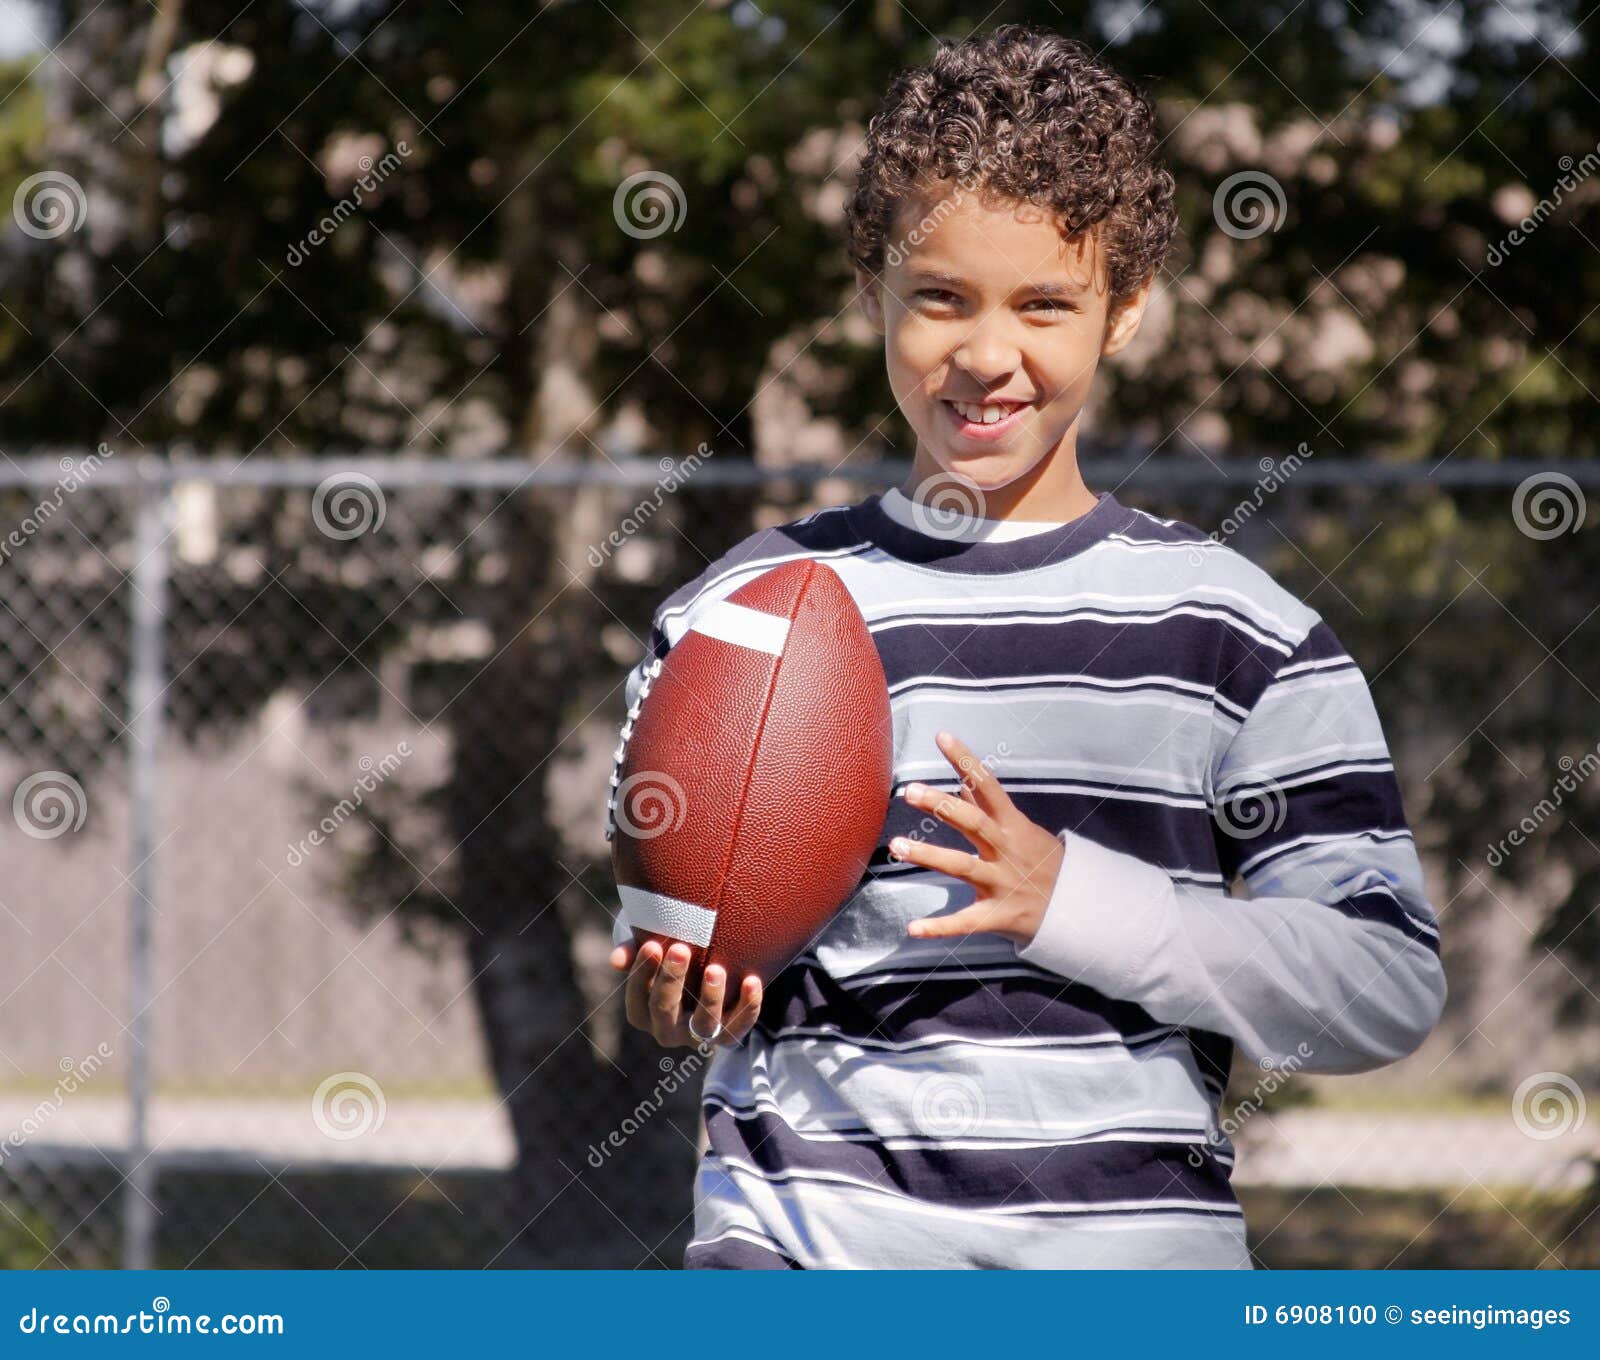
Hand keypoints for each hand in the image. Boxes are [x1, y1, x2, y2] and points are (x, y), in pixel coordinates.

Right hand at [609, 938, 762, 1048]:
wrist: (707, 977)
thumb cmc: (671, 961)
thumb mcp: (652, 954)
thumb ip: (634, 952)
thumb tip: (616, 959)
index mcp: (645, 1014)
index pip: (637, 1000)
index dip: (642, 975)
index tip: (652, 944)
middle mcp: (668, 1031)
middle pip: (664, 1011)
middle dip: (671, 980)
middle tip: (680, 948)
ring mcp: (698, 1038)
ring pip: (703, 1025)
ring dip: (710, 998)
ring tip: (716, 969)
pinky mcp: (727, 1037)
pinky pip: (739, 1028)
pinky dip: (748, 1007)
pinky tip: (751, 980)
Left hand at [892, 730, 1064, 947]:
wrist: (1078, 908)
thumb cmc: (1041, 861)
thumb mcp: (1021, 829)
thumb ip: (989, 808)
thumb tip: (962, 780)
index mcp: (1012, 825)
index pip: (988, 785)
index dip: (966, 760)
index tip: (942, 736)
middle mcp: (1006, 850)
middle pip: (973, 823)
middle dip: (942, 806)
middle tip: (909, 790)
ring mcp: (1002, 883)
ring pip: (963, 866)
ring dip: (930, 855)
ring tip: (897, 844)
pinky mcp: (997, 915)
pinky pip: (966, 922)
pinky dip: (940, 926)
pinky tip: (912, 928)